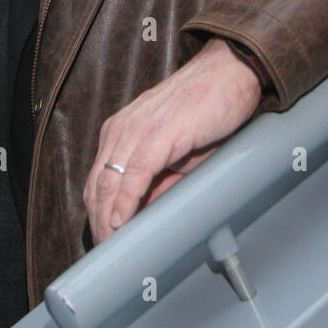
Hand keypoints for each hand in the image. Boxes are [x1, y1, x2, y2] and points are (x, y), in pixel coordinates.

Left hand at [83, 37, 262, 243]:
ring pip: (109, 182)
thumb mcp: (179, 155)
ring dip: (107, 219)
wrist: (230, 73)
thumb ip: (160, 183)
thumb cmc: (207, 109)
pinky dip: (125, 200)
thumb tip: (144, 215)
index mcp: (121, 131)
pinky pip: (135, 172)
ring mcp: (137, 129)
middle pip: (96, 185)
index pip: (97, 180)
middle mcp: (122, 129)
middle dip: (99, 224)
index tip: (104, 241)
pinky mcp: (159, 133)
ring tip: (113, 247)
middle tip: (107, 254)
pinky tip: (123, 221)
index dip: (97, 214)